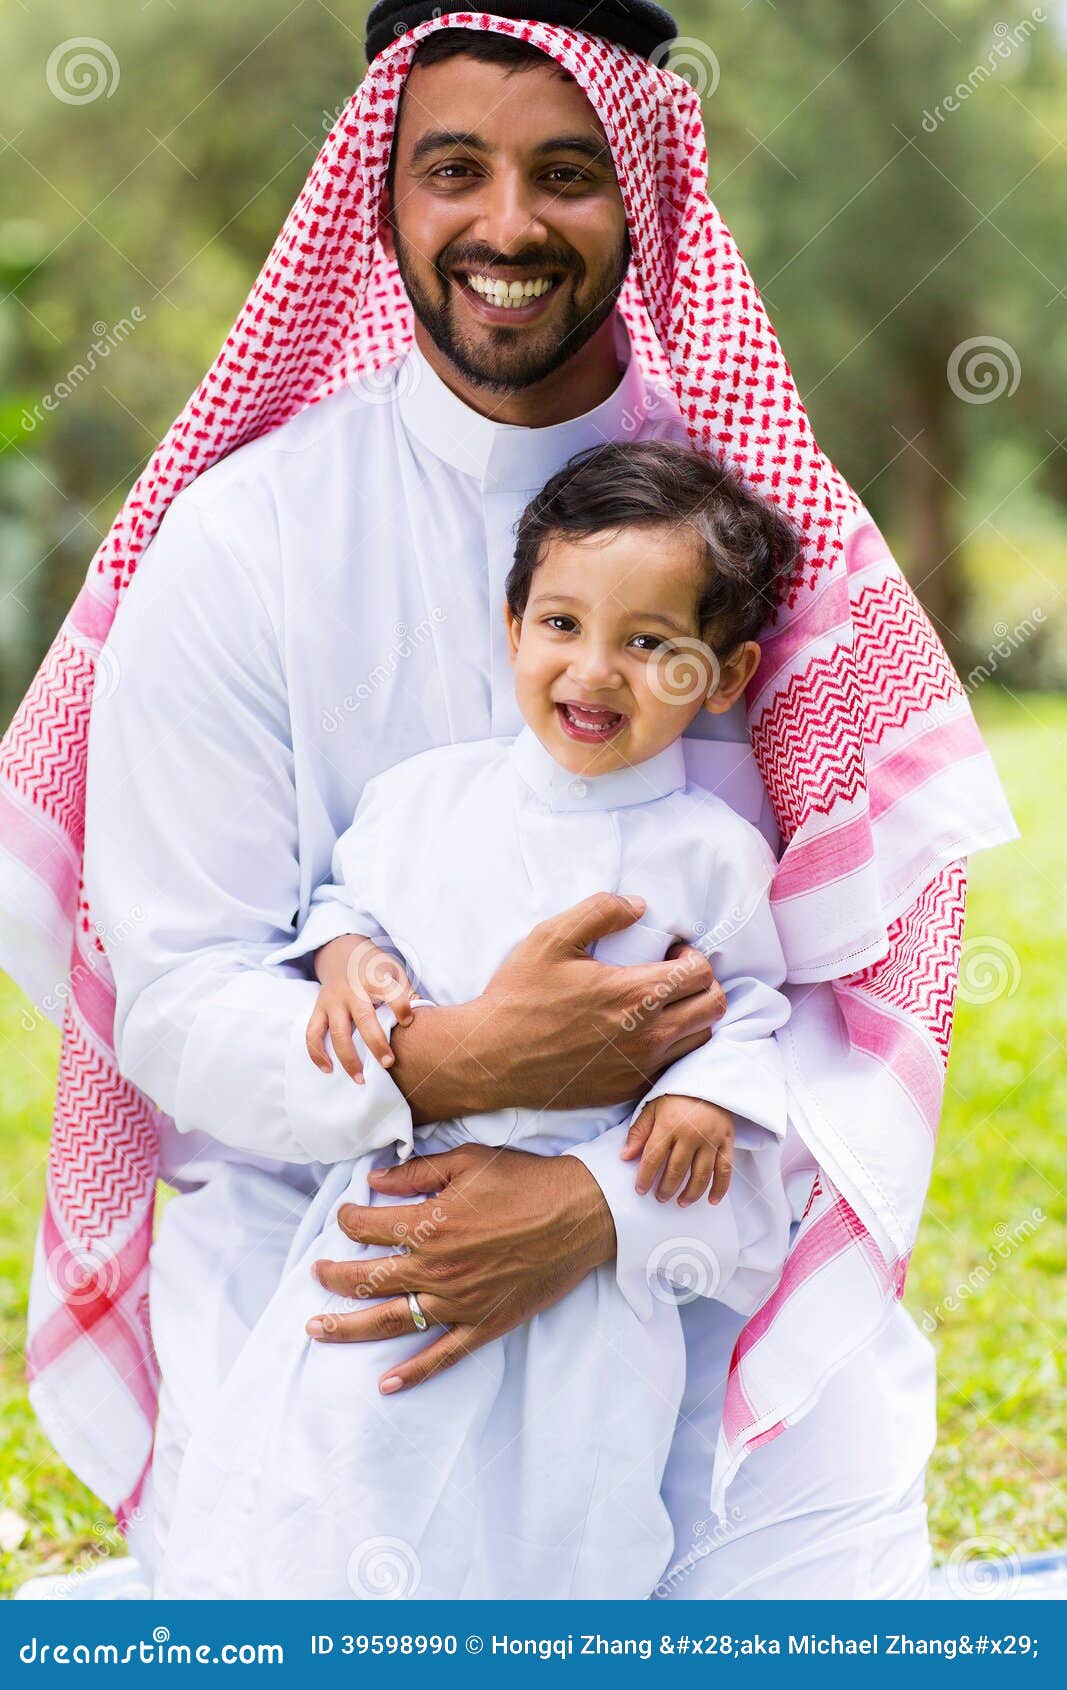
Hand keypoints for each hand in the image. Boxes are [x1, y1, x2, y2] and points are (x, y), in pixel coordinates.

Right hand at [307, 937, 414, 1082]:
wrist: (343, 952)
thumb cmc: (376, 969)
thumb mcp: (394, 971)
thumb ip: (407, 992)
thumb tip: (426, 1016)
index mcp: (374, 977)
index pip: (389, 991)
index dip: (400, 1006)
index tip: (409, 1021)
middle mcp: (351, 989)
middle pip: (363, 1018)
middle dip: (376, 1043)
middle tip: (388, 1063)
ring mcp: (332, 1000)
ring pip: (337, 1032)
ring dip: (348, 1058)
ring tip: (361, 1079)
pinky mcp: (318, 1009)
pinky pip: (313, 1034)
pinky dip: (317, 1053)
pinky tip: (329, 1070)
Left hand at [307, 1144, 614, 1390]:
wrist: (582, 1214)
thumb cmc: (528, 1181)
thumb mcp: (469, 1161)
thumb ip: (417, 1173)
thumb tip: (375, 1179)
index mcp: (431, 1223)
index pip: (367, 1227)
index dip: (347, 1219)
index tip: (344, 1216)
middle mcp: (437, 1267)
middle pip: (367, 1278)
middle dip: (333, 1276)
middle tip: (316, 1274)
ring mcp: (459, 1301)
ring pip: (391, 1320)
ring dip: (348, 1327)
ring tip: (316, 1328)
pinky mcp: (484, 1324)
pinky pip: (442, 1355)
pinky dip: (413, 1373)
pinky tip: (386, 1384)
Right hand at [391, 893, 725, 1123]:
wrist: (492, 1057)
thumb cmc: (520, 995)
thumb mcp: (551, 937)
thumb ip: (600, 910)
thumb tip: (639, 905)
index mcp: (634, 994)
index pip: (702, 974)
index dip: (692, 956)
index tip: (670, 952)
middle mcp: (647, 1035)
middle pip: (714, 1007)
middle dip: (702, 984)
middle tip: (672, 975)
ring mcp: (640, 1067)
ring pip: (700, 1039)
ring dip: (691, 1016)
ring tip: (661, 1004)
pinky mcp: (628, 1089)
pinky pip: (672, 1067)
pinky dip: (670, 1047)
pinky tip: (641, 1033)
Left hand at [620, 1094, 734, 1205]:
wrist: (710, 1080)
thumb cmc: (677, 1096)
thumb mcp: (653, 1107)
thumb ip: (639, 1132)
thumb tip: (625, 1156)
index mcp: (669, 1125)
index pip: (653, 1158)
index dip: (644, 1177)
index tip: (640, 1190)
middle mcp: (691, 1134)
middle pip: (676, 1170)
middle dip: (666, 1189)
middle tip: (660, 1198)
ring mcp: (711, 1139)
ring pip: (701, 1175)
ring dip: (690, 1193)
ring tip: (681, 1202)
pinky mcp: (727, 1141)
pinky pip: (725, 1169)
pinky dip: (720, 1188)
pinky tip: (712, 1201)